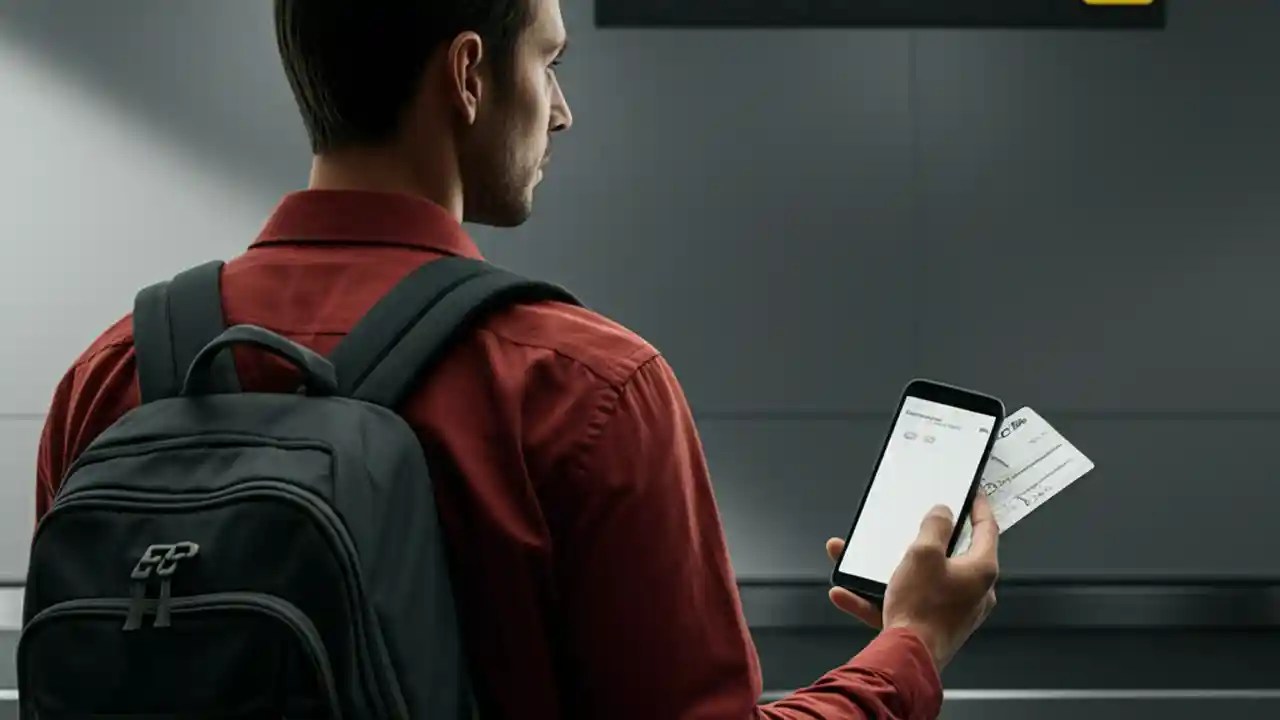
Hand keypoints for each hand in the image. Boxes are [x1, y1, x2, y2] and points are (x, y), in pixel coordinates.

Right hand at [825, 493, 1000, 670]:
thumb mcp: (923, 554)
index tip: (974, 494)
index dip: (979, 507)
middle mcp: (973, 592)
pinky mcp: (931, 627)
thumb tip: (942, 513)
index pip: (987, 530)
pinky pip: (902, 604)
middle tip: (917, 524)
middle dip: (923, 540)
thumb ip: (934, 527)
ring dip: (889, 569)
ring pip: (920, 580)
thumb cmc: (922, 607)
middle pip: (952, 555)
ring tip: (860, 563)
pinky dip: (876, 598)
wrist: (907, 659)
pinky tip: (845, 593)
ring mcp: (953, 612)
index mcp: (981, 571)